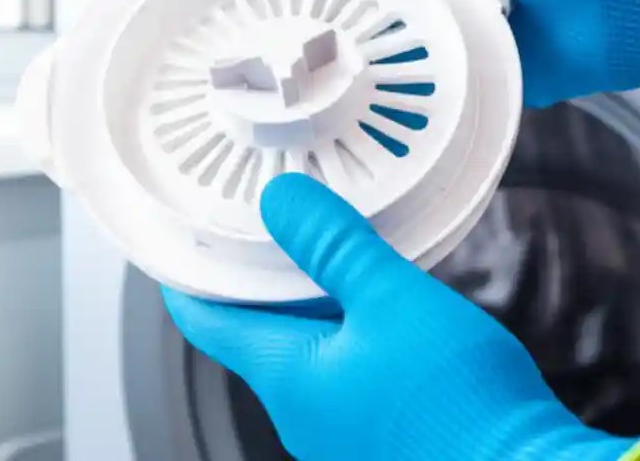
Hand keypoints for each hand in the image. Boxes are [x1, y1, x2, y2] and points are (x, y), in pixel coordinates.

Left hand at [164, 173, 639, 460]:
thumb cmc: (456, 402)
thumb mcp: (392, 298)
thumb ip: (334, 247)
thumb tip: (281, 203)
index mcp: (287, 378)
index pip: (206, 320)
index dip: (187, 276)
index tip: (182, 240)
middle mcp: (303, 414)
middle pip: (257, 335)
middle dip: (260, 279)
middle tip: (269, 225)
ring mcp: (342, 432)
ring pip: (306, 353)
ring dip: (310, 303)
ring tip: (333, 252)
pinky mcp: (382, 438)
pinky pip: (345, 373)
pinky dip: (348, 331)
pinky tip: (384, 307)